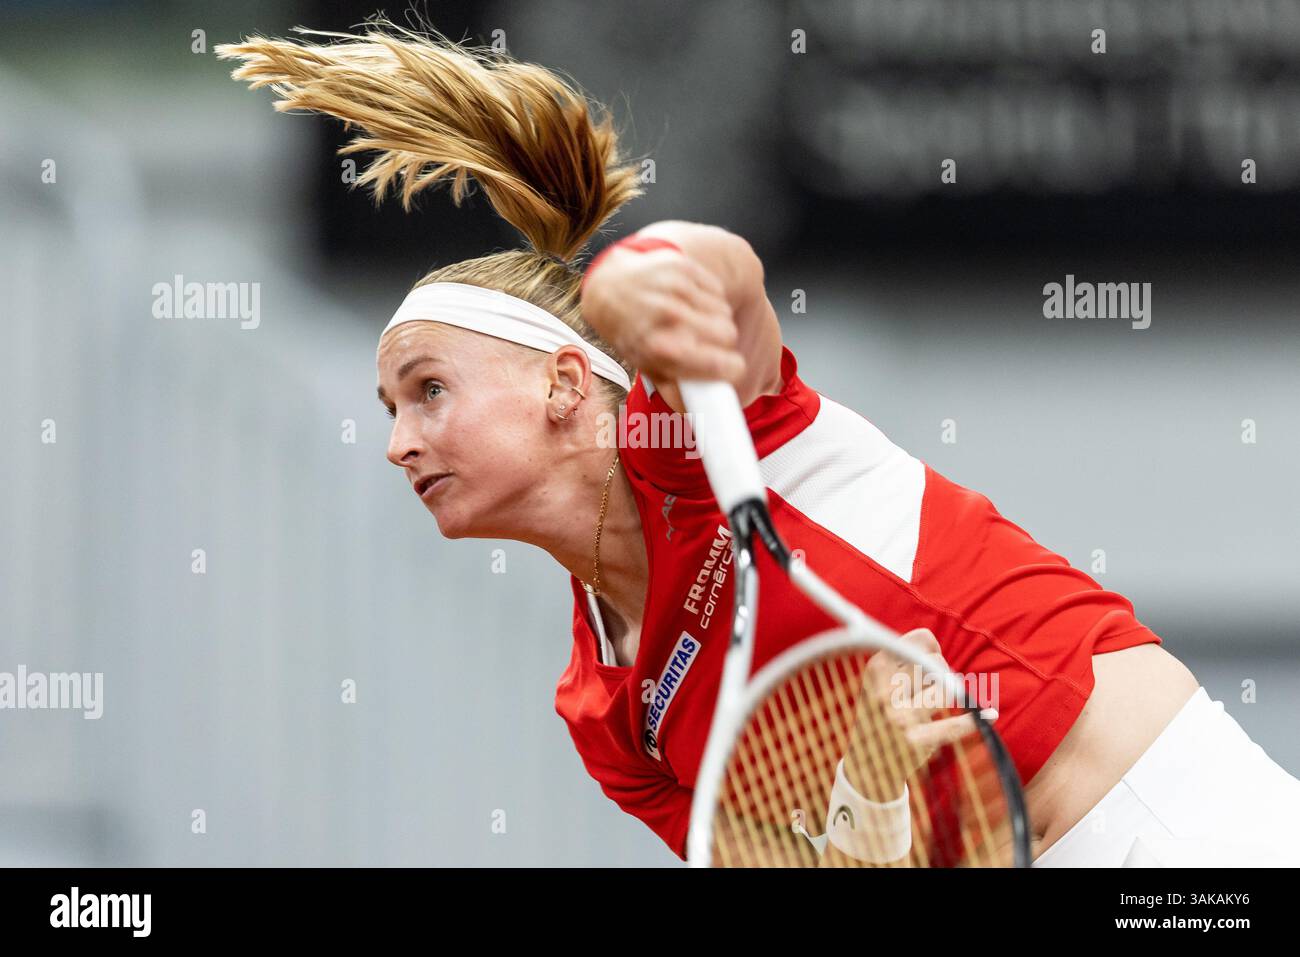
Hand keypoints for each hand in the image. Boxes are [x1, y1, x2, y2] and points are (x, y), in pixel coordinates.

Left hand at [581, 245, 745, 385]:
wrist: (612, 290)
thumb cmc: (635, 334)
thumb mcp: (649, 368)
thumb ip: (679, 392)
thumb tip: (708, 415)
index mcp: (660, 349)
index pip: (721, 364)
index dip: (732, 368)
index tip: (733, 368)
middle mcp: (668, 317)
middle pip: (728, 335)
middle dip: (723, 343)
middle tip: (706, 343)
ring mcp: (676, 290)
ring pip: (724, 313)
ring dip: (716, 320)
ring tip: (694, 322)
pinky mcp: (683, 269)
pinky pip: (717, 290)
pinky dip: (710, 299)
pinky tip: (690, 303)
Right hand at [843, 627, 994, 800]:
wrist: (865, 762)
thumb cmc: (879, 710)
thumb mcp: (878, 678)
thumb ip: (902, 653)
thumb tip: (932, 644)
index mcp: (875, 668)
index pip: (922, 641)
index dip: (931, 649)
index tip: (928, 661)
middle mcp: (884, 691)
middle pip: (937, 664)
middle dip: (941, 673)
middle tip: (929, 687)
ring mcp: (900, 718)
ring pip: (948, 690)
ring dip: (950, 695)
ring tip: (934, 705)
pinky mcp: (916, 743)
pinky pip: (954, 726)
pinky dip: (975, 720)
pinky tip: (991, 716)